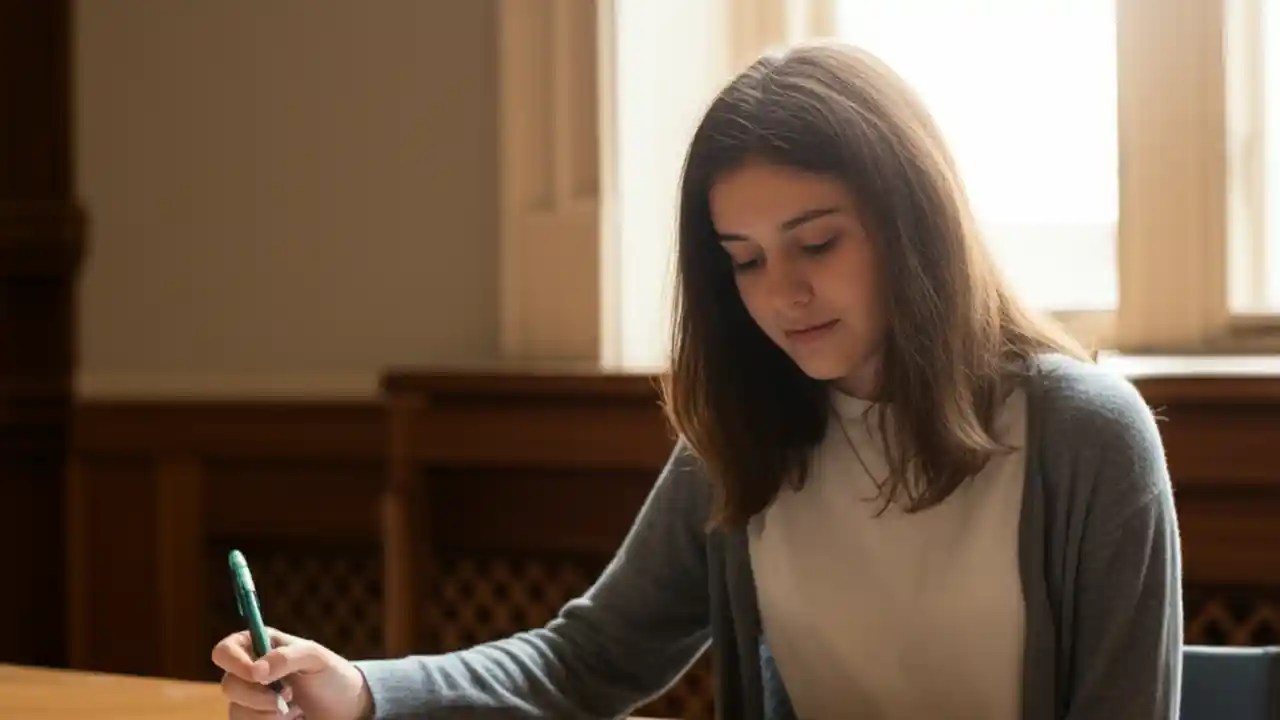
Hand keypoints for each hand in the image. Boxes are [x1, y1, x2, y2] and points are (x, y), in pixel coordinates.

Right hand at [212, 628, 372, 719]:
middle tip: (289, 696)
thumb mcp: (316, 658)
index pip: (224, 651)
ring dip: (266, 714)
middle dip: (259, 696)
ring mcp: (249, 699)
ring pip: (236, 711)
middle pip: (229, 686)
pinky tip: (289, 719)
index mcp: (258, 646)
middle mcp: (248, 672)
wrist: (344, 708)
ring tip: (293, 708)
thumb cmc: (331, 675)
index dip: (235, 663)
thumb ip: (287, 657)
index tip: (259, 675)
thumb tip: (257, 669)